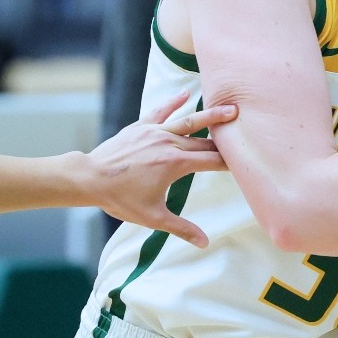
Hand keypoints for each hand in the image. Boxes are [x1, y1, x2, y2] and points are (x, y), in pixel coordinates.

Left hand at [84, 91, 234, 246]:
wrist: (90, 178)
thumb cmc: (120, 199)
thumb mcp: (153, 217)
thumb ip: (182, 228)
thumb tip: (204, 243)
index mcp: (175, 164)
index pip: (211, 161)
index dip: (230, 162)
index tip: (247, 161)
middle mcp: (168, 144)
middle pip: (204, 141)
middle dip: (226, 139)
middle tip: (248, 134)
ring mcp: (154, 132)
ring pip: (188, 122)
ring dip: (210, 116)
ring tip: (230, 109)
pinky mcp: (141, 126)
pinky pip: (160, 112)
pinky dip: (173, 103)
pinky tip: (185, 94)